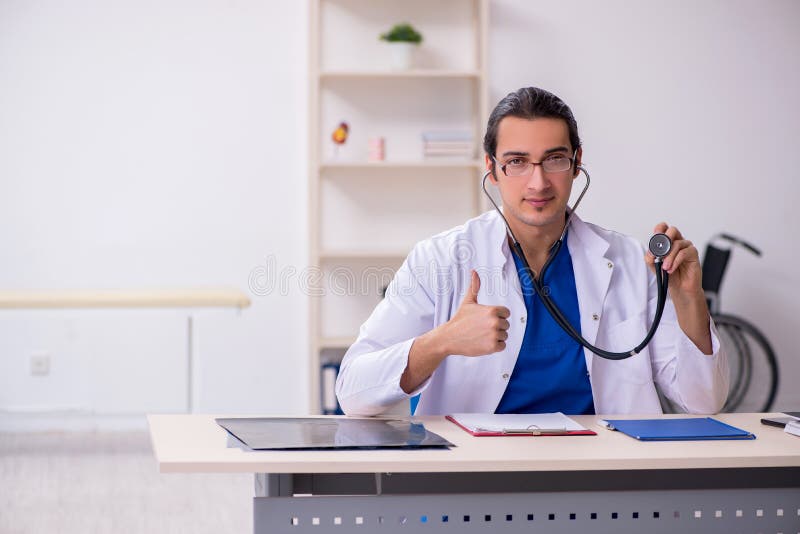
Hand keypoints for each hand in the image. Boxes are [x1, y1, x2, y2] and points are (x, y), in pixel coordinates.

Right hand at [442, 270, 510, 355]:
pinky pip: (502, 346)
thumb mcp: (468, 302)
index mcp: (492, 310)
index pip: (506, 313)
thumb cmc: (459, 320)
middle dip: (496, 327)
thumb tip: (474, 272)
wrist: (449, 337)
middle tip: (481, 328)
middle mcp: (494, 322)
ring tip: (481, 335)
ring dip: (495, 337)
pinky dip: (494, 346)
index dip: (497, 316)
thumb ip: (474, 287)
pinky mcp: (492, 347)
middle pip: (506, 325)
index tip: (485, 319)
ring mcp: (494, 335)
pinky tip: (483, 342)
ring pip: (504, 336)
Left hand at [646, 223, 711, 353]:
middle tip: (660, 252)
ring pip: (677, 244)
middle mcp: (678, 242)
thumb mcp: (655, 267)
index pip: (664, 228)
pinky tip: (671, 269)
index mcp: (668, 243)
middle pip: (673, 231)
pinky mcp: (693, 255)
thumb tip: (650, 252)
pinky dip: (676, 261)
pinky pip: (685, 252)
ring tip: (665, 268)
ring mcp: (686, 248)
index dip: (660, 228)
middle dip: (665, 240)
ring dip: (669, 256)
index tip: (655, 234)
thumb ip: (651, 258)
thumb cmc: (669, 276)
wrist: (680, 289)